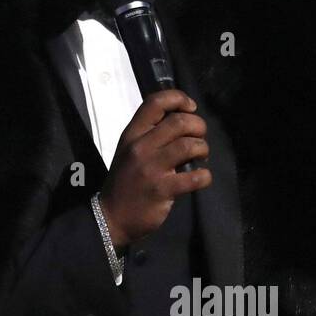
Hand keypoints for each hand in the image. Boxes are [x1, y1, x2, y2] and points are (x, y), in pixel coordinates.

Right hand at [98, 89, 211, 249]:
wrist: (110, 217)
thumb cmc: (124, 182)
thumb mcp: (128, 151)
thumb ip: (149, 135)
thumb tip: (182, 121)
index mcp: (132, 134)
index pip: (155, 102)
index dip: (178, 98)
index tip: (190, 107)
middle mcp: (140, 147)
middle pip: (179, 121)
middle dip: (199, 126)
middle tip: (199, 138)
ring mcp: (151, 168)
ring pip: (189, 146)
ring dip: (203, 149)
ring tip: (201, 157)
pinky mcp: (162, 189)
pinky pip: (195, 177)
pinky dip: (205, 176)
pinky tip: (201, 178)